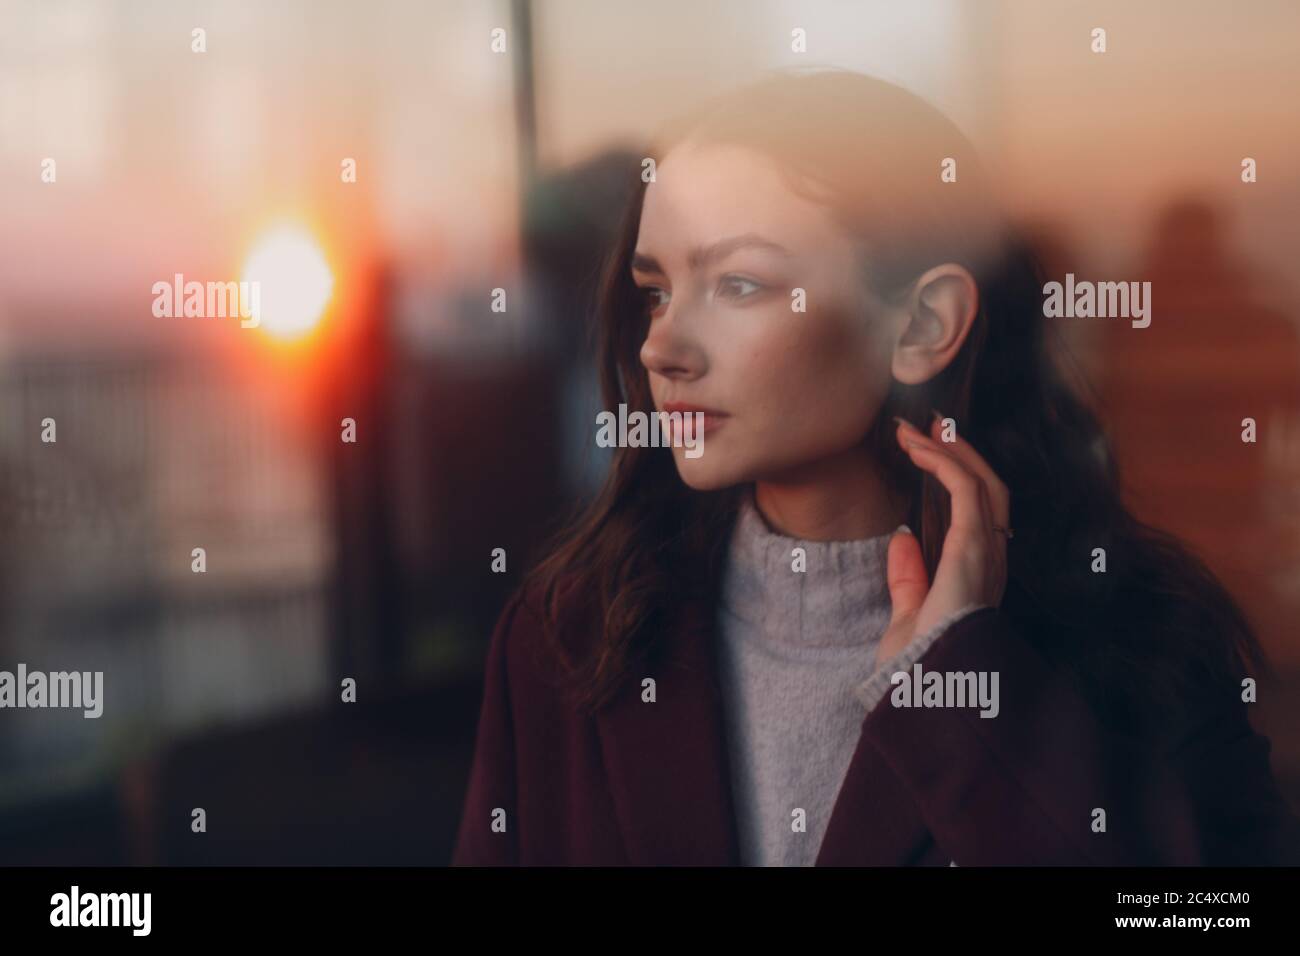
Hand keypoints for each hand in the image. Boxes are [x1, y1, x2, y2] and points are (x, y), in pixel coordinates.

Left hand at [877, 411, 1010, 663]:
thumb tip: (901, 536)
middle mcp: (992, 562)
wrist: (925, 690)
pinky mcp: (973, 550)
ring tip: (919, 428)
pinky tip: (919, 448)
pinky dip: (946, 462)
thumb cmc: (919, 667)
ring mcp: (987, 555)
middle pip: (988, 490)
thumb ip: (909, 578)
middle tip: (930, 426)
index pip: (978, 513)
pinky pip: (967, 490)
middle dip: (960, 453)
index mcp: (980, 577)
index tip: (926, 452)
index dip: (958, 477)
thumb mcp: (909, 617)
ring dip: (949, 449)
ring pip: (982, 482)